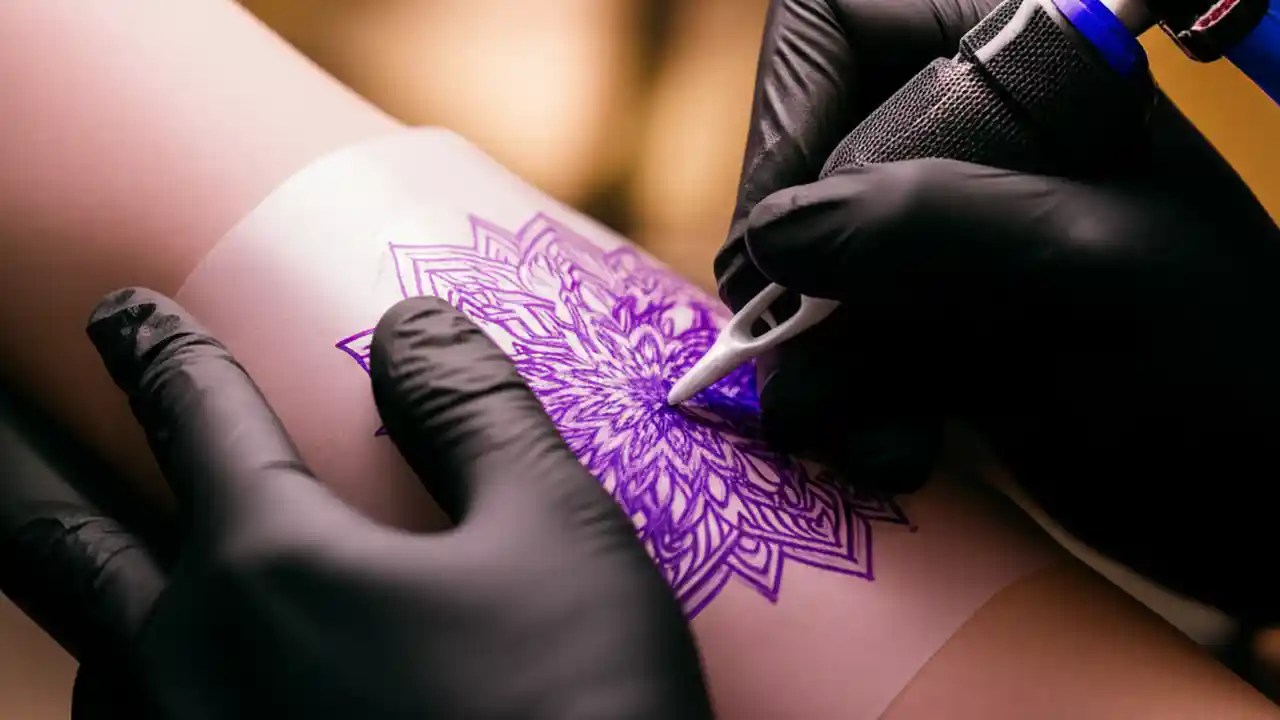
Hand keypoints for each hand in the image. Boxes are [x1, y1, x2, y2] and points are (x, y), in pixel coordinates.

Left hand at [1, 288, 711, 718]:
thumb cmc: (572, 710)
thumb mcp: (555, 533)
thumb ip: (474, 412)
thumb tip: (414, 323)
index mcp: (268, 569)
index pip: (193, 417)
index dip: (157, 351)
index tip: (123, 315)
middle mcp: (189, 668)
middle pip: (61, 544)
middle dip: (22, 468)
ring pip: (98, 666)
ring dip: (87, 597)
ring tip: (101, 567)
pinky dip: (138, 698)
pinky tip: (177, 699)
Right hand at [716, 0, 1279, 619]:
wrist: (1270, 514)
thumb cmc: (1231, 375)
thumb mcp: (1093, 272)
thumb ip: (928, 223)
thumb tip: (770, 235)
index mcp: (1030, 75)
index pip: (846, 25)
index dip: (788, 111)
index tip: (783, 231)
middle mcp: (972, 149)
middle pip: (805, 166)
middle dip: (799, 275)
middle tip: (813, 355)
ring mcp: (947, 246)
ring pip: (805, 271)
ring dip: (814, 363)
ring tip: (874, 431)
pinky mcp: (931, 332)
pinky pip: (832, 349)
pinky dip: (843, 407)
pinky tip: (898, 450)